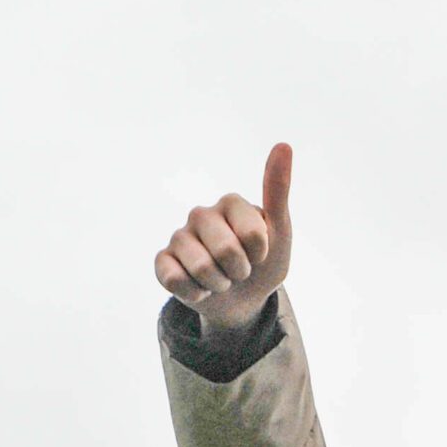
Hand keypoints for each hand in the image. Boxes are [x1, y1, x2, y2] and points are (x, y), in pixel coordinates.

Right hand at [153, 142, 292, 332]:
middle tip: (240, 270)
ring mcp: (180, 236)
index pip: (253, 234)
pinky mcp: (163, 261)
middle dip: (240, 272)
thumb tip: (284, 144)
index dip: (261, 255)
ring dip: (219, 285)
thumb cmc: (264, 264)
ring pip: (201, 268)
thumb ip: (278, 190)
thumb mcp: (280, 231)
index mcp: (230, 202)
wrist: (244, 301)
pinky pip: (176, 280)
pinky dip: (196, 293)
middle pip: (226, 251)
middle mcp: (201, 214)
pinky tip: (200, 288)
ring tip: (222, 279)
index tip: (260, 254)